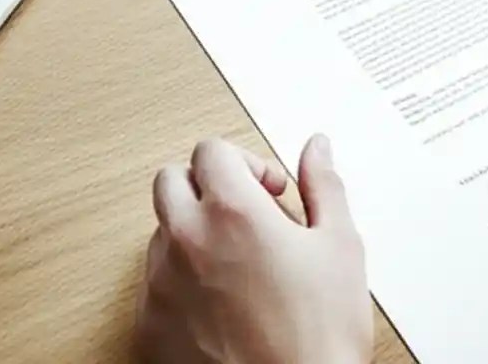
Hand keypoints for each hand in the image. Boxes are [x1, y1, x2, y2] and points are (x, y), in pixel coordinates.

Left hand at [136, 136, 371, 363]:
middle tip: (246, 215)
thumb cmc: (319, 338)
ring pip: (161, 231)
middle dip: (208, 187)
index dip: (246, 162)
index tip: (269, 191)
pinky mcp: (148, 325)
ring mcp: (160, 284)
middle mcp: (186, 240)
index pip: (211, 150)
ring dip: (193, 232)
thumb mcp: (339, 247)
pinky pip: (153, 282)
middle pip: (172, 180)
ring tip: (240, 264)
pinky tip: (221, 302)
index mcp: (232, 212)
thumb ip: (323, 186)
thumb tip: (315, 150)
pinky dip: (180, 280)